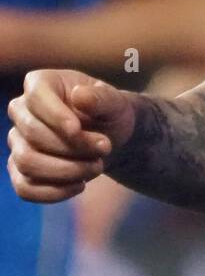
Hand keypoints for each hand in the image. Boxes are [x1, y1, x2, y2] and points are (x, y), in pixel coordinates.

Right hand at [7, 68, 136, 203]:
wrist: (110, 139)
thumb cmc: (111, 113)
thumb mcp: (116, 103)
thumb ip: (102, 98)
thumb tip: (79, 95)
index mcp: (41, 83)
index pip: (37, 98)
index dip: (55, 116)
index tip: (78, 130)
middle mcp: (21, 111)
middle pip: (32, 134)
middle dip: (71, 146)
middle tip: (105, 148)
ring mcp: (17, 141)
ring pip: (26, 162)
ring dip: (65, 170)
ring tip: (96, 167)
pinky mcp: (20, 170)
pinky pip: (24, 188)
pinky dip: (53, 192)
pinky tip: (79, 185)